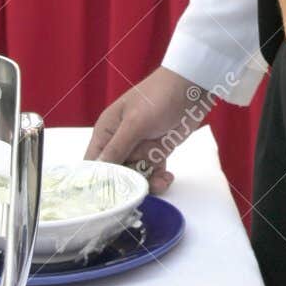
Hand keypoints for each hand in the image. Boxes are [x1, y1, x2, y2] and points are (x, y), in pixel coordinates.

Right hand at [84, 66, 210, 193]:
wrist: (192, 88)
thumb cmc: (159, 96)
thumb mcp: (135, 122)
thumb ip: (117, 148)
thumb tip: (98, 171)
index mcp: (107, 131)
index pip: (93, 163)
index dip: (97, 181)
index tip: (110, 196)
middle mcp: (119, 142)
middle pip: (114, 175)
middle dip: (127, 185)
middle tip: (140, 190)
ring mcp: (138, 147)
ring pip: (134, 177)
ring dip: (147, 184)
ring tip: (160, 180)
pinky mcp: (155, 151)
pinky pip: (151, 172)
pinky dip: (159, 179)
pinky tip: (167, 177)